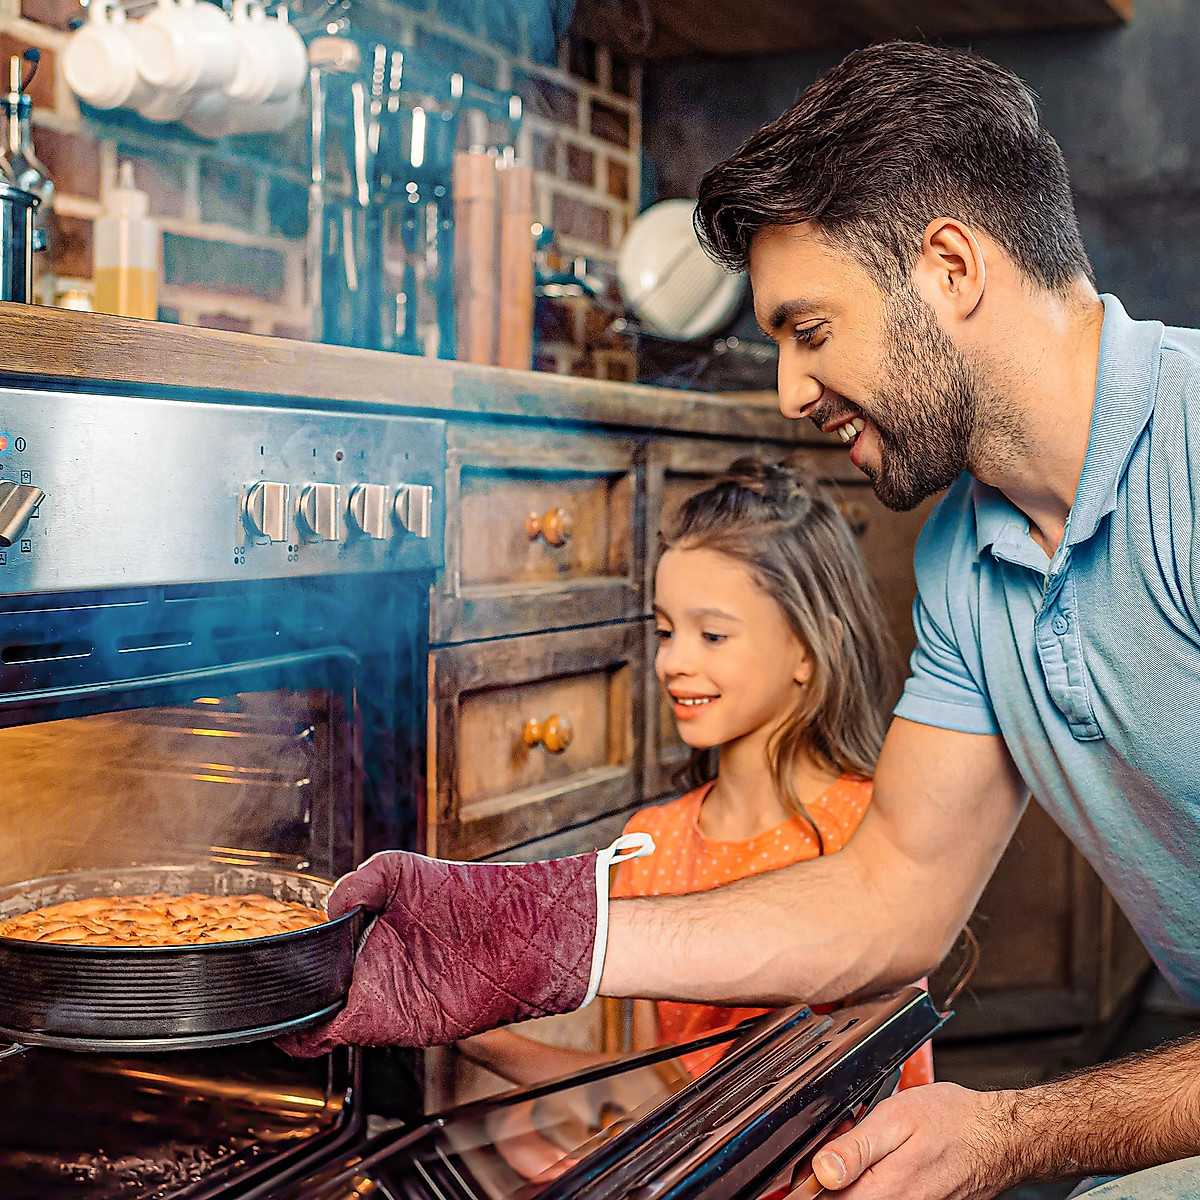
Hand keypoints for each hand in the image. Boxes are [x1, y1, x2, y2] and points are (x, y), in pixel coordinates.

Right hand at [276, 849, 603, 1054]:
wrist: (521, 928)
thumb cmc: (470, 895)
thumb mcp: (405, 869)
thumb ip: (362, 878)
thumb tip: (330, 907)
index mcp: (367, 939)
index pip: (314, 960)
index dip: (285, 963)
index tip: (263, 957)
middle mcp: (370, 973)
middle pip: (308, 995)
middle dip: (280, 994)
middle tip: (262, 980)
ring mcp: (381, 999)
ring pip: (316, 1020)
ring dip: (291, 1015)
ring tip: (274, 997)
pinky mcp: (397, 1021)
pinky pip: (344, 1036)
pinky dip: (313, 1034)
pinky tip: (301, 1019)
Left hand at [812, 1082, 1016, 1199]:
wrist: (998, 1137)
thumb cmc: (954, 1122)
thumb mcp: (895, 1118)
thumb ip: (854, 1148)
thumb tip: (821, 1171)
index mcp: (884, 1191)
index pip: (824, 1198)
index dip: (812, 1173)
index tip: (819, 1151)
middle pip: (839, 1198)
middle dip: (832, 1170)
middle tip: (848, 1134)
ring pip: (858, 1196)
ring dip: (853, 1173)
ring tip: (868, 1142)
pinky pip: (881, 1195)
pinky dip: (874, 1176)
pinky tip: (884, 1154)